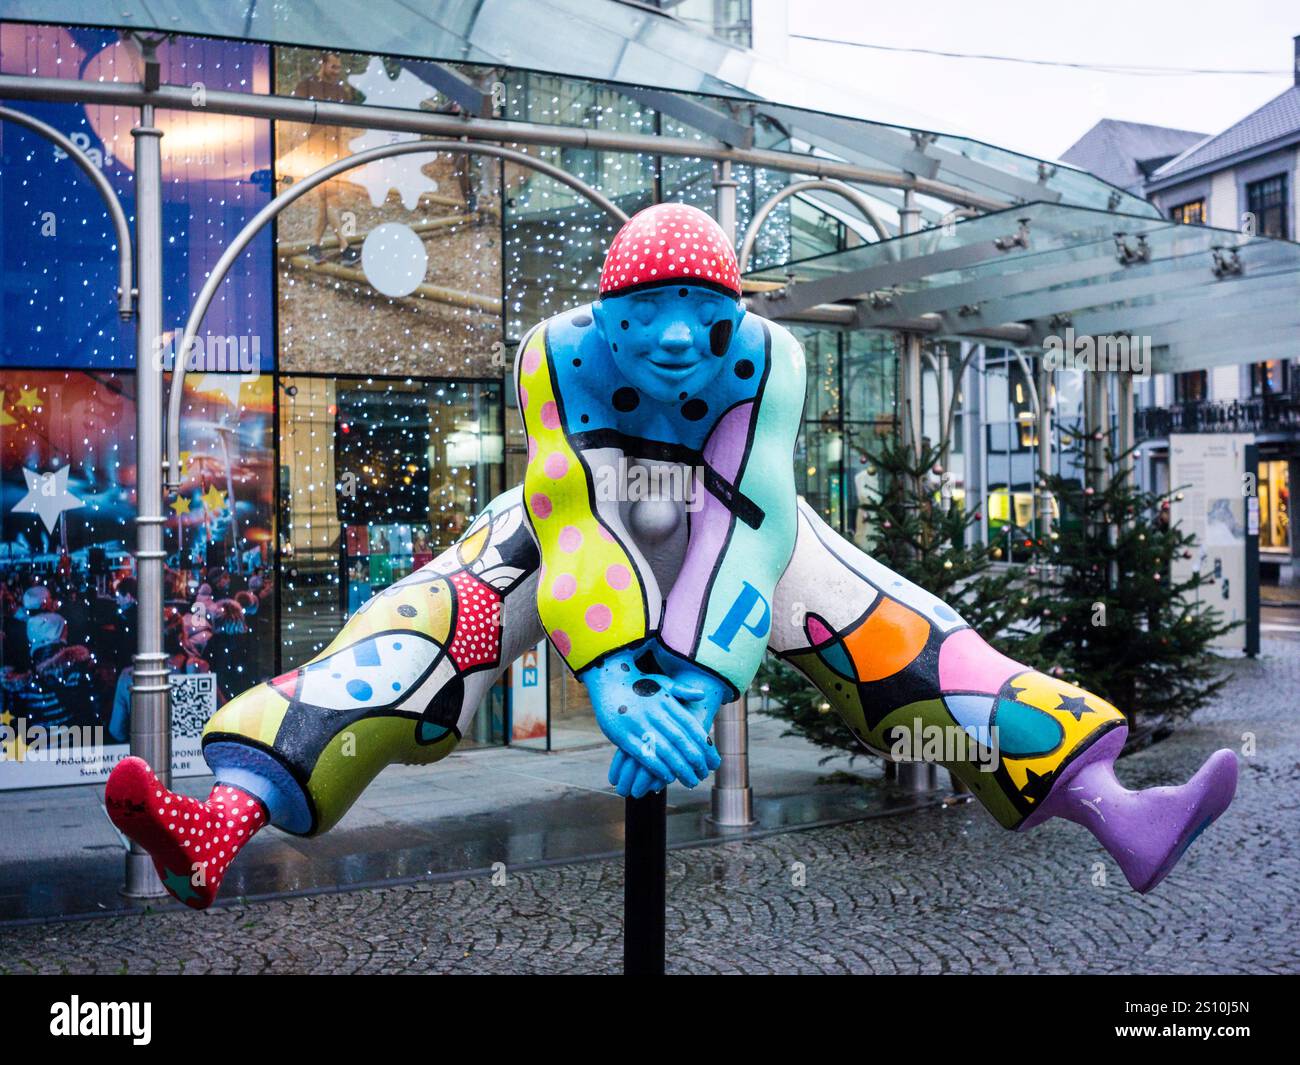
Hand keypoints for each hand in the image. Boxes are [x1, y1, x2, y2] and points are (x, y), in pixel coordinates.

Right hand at [580, 640, 726, 794]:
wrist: (608, 680)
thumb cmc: (638, 684)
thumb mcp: (661, 682)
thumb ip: (681, 690)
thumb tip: (702, 695)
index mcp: (667, 702)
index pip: (690, 726)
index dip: (703, 745)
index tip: (712, 759)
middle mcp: (655, 713)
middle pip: (680, 740)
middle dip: (695, 760)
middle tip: (705, 774)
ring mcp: (639, 724)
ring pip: (665, 750)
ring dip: (680, 768)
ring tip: (691, 781)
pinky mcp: (624, 735)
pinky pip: (644, 755)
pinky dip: (658, 767)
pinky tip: (668, 778)